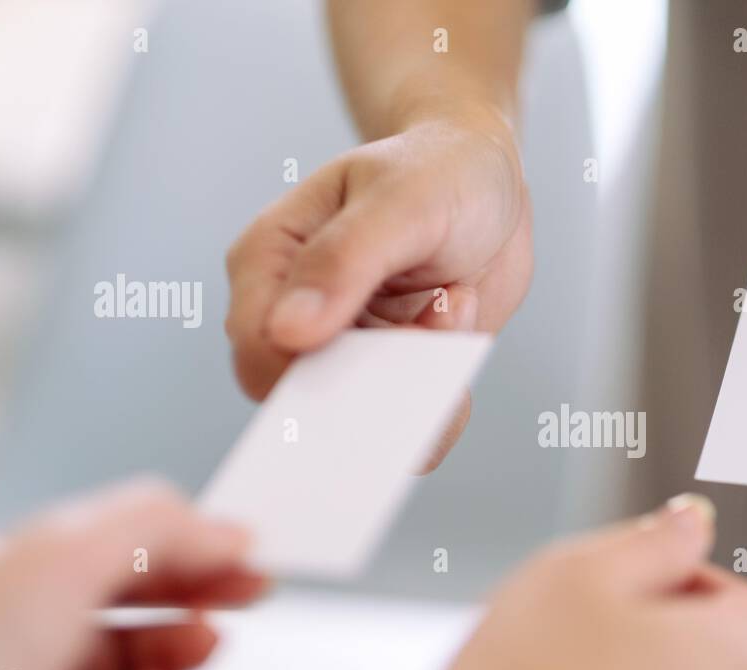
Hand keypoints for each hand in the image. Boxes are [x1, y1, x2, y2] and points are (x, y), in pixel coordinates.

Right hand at [225, 106, 531, 469]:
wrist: (489, 182)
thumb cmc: (437, 169)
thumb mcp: (401, 200)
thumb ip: (344, 260)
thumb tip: (288, 332)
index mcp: (270, 259)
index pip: (257, 346)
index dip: (307, 372)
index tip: (384, 348)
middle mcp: (296, 311)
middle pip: (304, 397)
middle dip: (371, 388)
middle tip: (432, 329)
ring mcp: (345, 347)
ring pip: (362, 420)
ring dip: (419, 386)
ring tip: (454, 306)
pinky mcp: (391, 371)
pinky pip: (406, 422)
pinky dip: (443, 399)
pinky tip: (464, 329)